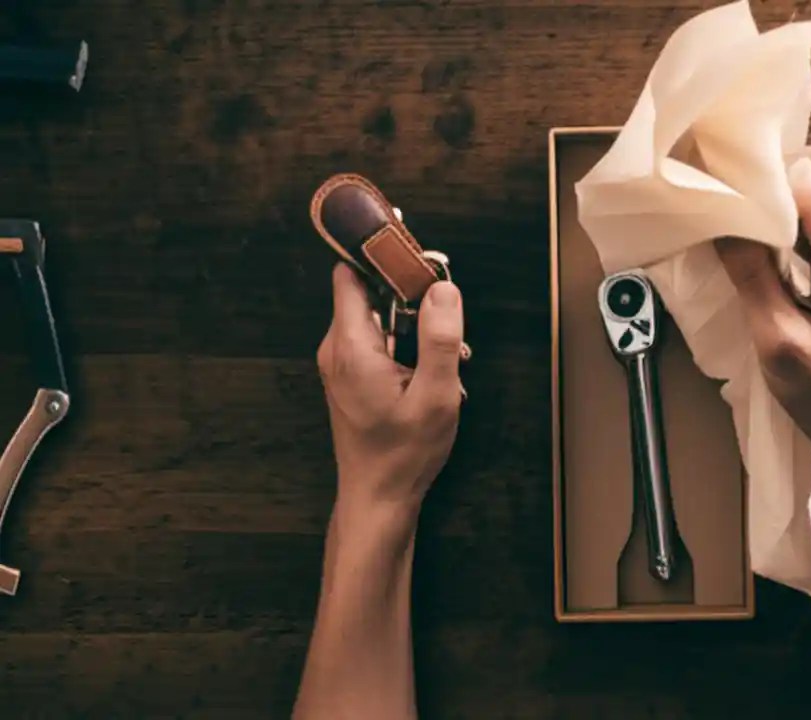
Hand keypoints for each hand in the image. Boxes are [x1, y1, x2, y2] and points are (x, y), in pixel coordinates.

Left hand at [317, 264, 464, 516]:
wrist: (377, 498)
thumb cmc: (403, 454)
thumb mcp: (435, 395)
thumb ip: (440, 339)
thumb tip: (444, 288)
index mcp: (352, 347)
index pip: (352, 275)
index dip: (384, 258)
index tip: (419, 259)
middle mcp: (337, 349)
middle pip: (367, 293)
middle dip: (409, 294)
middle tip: (447, 313)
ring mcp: (341, 364)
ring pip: (376, 317)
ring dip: (412, 323)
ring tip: (448, 352)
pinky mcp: (350, 377)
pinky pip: (375, 341)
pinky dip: (404, 344)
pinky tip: (431, 370)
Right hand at [715, 164, 810, 455]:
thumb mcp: (776, 336)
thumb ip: (751, 273)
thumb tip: (722, 219)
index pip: (805, 190)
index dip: (760, 185)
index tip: (718, 190)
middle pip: (807, 190)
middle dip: (760, 195)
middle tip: (715, 206)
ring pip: (805, 206)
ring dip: (766, 215)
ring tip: (725, 224)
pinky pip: (809, 229)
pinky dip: (777, 232)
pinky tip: (749, 246)